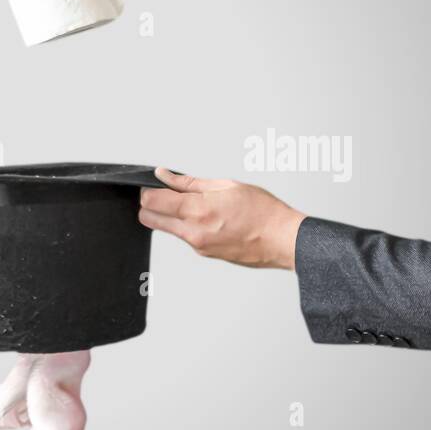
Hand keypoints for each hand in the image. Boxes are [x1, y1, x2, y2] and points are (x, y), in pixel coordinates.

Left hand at [139, 167, 305, 269]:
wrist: (282, 240)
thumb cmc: (263, 211)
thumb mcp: (227, 185)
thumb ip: (190, 182)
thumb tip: (165, 175)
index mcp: (198, 210)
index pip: (152, 202)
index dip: (148, 190)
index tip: (155, 184)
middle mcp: (193, 232)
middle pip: (149, 219)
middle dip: (151, 205)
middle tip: (166, 193)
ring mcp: (198, 245)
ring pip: (166, 228)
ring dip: (170, 215)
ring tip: (195, 203)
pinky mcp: (205, 253)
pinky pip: (185, 236)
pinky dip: (188, 224)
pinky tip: (209, 217)